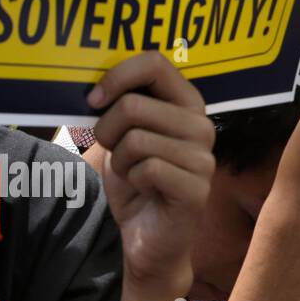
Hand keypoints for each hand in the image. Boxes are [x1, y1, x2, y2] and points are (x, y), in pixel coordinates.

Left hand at [89, 51, 215, 297]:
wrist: (149, 236)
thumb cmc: (138, 180)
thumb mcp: (125, 135)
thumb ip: (122, 105)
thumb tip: (97, 85)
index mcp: (188, 104)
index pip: (155, 64)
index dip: (117, 76)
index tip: (95, 99)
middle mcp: (203, 126)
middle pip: (133, 105)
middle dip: (108, 131)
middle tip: (116, 151)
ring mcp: (204, 157)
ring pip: (136, 140)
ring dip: (121, 161)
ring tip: (134, 173)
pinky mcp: (197, 188)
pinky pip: (146, 169)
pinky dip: (132, 181)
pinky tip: (145, 190)